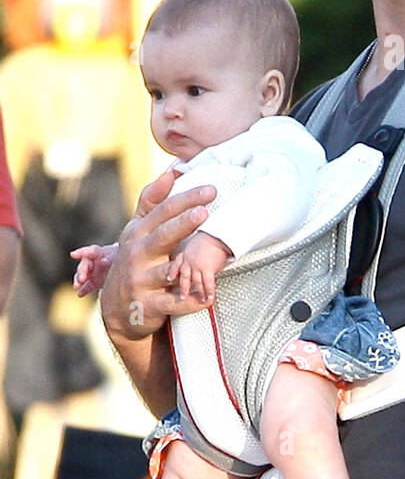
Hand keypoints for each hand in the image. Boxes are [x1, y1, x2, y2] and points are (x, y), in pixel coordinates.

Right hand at [71, 243, 117, 296]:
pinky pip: (87, 287)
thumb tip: (102, 261)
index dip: (80, 252)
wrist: (123, 265)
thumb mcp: (116, 256)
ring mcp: (92, 273)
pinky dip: (84, 290)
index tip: (73, 254)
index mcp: (98, 253)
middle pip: (84, 266)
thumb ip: (109, 259)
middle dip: (81, 272)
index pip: (89, 251)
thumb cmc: (118, 256)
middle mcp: (92, 263)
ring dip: (78, 281)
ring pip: (82, 277)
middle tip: (81, 278)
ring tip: (76, 286)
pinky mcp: (94, 283)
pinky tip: (80, 294)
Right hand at [99, 169, 217, 343]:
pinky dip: (190, 301)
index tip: (211, 190)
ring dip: (184, 267)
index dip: (186, 199)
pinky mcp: (149, 305)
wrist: (119, 308)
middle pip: (162, 236)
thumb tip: (173, 170)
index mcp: (138, 232)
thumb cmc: (136, 260)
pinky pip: (174, 303)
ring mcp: (141, 281)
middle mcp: (137, 254)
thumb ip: (153, 200)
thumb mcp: (137, 230)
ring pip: (168, 271)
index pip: (163, 211)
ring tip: (204, 260)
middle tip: (204, 212)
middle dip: (183, 224)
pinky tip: (207, 297)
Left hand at [166, 231, 231, 302]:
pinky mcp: (206, 269)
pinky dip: (209, 291)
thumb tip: (203, 252)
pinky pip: (208, 283)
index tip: (170, 279)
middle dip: (183, 289)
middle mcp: (189, 261)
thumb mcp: (198, 240)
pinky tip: (211, 297)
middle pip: (184, 278)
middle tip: (183, 297)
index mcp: (186, 253)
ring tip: (202, 301)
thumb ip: (197, 248)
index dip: (172, 272)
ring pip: (196, 283)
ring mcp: (196, 266)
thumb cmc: (211, 234)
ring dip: (199, 293)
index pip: (176, 264)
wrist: (216, 233)